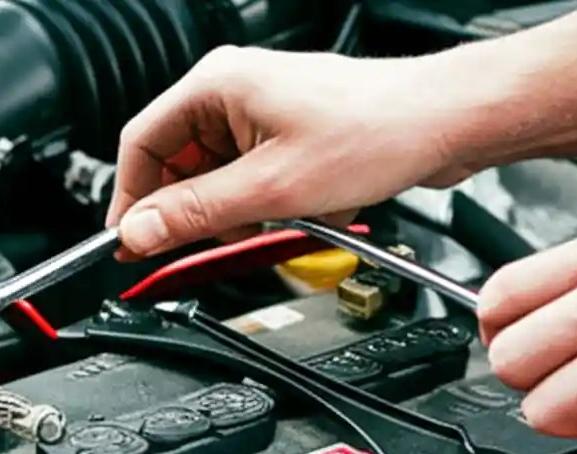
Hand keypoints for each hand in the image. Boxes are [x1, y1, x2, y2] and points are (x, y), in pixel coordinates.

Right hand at [105, 46, 478, 258]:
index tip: (131, 244)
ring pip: (216, 178)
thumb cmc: (376, 131)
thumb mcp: (271, 189)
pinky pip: (253, 179)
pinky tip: (303, 211)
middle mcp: (233, 93)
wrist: (445, 123)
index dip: (131, 202)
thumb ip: (195, 214)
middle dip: (195, 212)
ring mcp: (261, 113)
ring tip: (276, 223)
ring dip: (238, 213)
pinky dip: (269, 205)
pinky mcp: (288, 135)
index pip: (140, 146)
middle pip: (177, 166)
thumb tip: (139, 232)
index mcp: (215, 85)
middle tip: (210, 245)